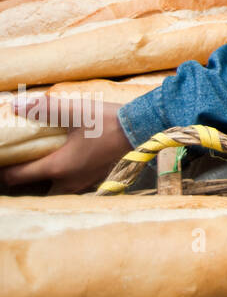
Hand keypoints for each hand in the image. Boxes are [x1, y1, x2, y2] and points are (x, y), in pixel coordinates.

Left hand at [1, 97, 131, 193]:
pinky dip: (58, 181)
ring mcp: (82, 184)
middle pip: (33, 189)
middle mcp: (67, 182)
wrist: (143, 129)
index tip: (2, 159)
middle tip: (16, 164)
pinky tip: (62, 166)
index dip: (3, 170)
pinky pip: (68, 187)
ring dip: (40, 182)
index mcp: (57, 167)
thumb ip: (43, 108)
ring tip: (36, 166)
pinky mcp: (95, 180)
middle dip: (21, 180)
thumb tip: (15, 105)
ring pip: (51, 191)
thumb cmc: (108, 121)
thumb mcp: (75, 110)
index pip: (17, 176)